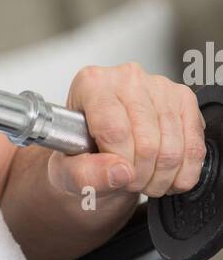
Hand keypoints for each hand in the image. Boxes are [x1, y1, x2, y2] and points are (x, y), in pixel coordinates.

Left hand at [47, 63, 206, 199]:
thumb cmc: (80, 154)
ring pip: (173, 147)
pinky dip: (183, 172)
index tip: (116, 174)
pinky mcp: (185, 99)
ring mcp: (160, 86)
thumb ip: (84, 174)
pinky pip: (194, 146)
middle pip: (147, 141)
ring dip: (161, 177)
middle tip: (129, 181)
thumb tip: (120, 172)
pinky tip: (167, 175)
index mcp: (92, 85)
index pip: (114, 130)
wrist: (99, 150)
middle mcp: (126, 78)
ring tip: (145, 179)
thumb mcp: (66, 171)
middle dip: (140, 176)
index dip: (119, 163)